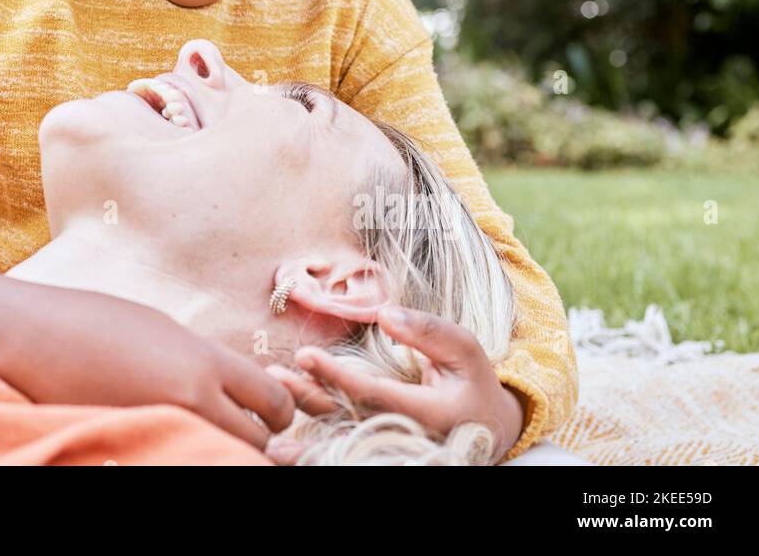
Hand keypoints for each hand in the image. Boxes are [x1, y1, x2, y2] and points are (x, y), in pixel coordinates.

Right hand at [0, 266, 294, 450]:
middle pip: (256, 443)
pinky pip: (178, 461)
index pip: (272, 402)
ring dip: (220, 451)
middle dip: (255, 442)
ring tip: (205, 439)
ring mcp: (161, 427)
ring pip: (221, 458)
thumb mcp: (160, 329)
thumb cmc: (92, 322)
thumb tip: (237, 389)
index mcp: (201, 361)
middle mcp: (190, 400)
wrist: (27, 338)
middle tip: (241, 434)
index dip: (277, 411)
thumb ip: (203, 361)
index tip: (266, 412)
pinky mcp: (133, 447)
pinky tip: (171, 445)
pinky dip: (184, 457)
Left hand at [262, 304, 524, 463]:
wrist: (487, 427)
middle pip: (350, 416)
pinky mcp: (380, 444)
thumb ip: (429, 332)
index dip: (338, 376)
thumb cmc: (472, 380)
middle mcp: (407, 435)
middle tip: (275, 377)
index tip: (305, 356)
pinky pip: (342, 439)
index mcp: (431, 414)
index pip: (375, 394)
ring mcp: (392, 444)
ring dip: (305, 413)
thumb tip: (385, 314)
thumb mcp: (466, 350)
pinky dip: (312, 438)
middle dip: (310, 396)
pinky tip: (281, 438)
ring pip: (342, 430)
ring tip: (272, 395)